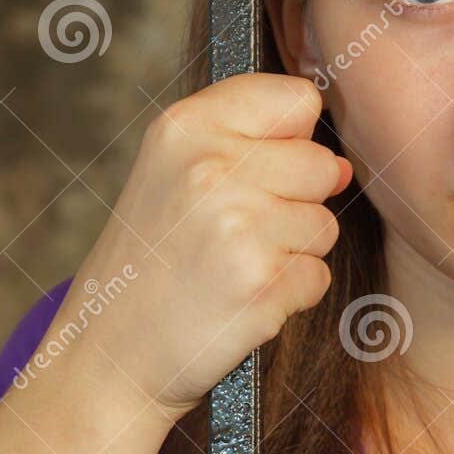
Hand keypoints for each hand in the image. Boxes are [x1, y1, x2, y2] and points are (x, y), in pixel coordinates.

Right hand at [67, 72, 352, 421]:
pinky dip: (289, 295)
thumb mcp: (174, 172)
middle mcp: (210, 168)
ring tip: (232, 266)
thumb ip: (254, 144)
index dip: (290, 139)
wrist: (110, 353)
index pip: (297, 99)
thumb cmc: (151, 260)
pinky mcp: (261, 285)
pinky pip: (317, 276)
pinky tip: (239, 299)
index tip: (254, 171)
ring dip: (292, 252)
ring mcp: (237, 227)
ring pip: (324, 224)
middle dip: (296, 201)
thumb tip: (343, 167)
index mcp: (186, 126)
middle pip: (322, 165)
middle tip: (234, 232)